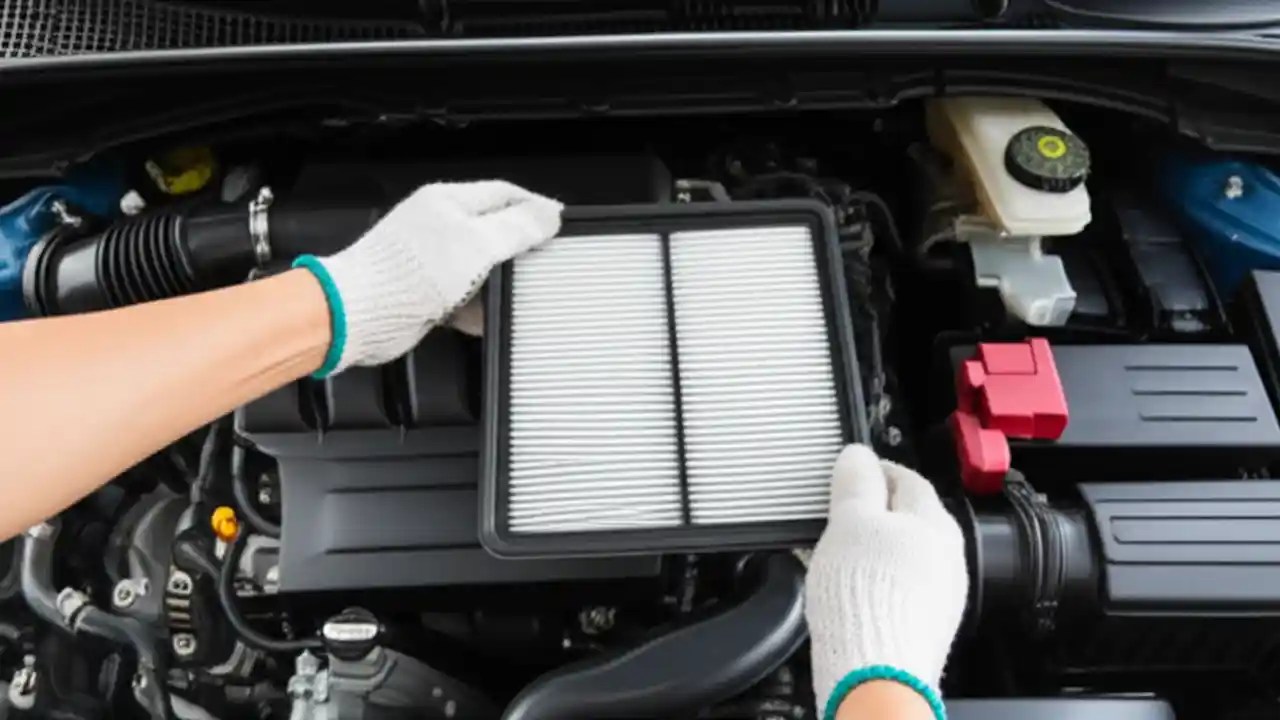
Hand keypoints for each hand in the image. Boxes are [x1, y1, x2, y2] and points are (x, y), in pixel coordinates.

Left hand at [298, 181, 562, 374]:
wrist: (361, 312)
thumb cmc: (406, 272)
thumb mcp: (478, 243)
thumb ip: (518, 228)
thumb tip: (549, 214)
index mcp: (448, 201)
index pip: (503, 193)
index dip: (534, 206)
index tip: (558, 222)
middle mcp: (438, 227)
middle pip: (492, 230)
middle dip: (519, 247)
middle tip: (544, 260)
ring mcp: (430, 261)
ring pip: (479, 267)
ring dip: (499, 282)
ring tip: (520, 293)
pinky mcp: (425, 293)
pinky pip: (463, 297)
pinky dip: (479, 308)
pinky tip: (490, 319)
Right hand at [805, 445, 967, 716]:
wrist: (875, 667)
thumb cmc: (867, 594)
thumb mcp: (850, 521)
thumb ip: (855, 484)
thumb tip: (858, 455)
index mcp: (935, 521)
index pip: (907, 478)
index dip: (875, 471)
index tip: (850, 474)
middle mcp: (947, 555)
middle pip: (909, 518)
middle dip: (874, 512)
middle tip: (837, 514)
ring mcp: (940, 592)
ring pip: (904, 554)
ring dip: (874, 548)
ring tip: (838, 554)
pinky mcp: (926, 622)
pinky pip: (901, 587)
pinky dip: (877, 579)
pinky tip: (852, 588)